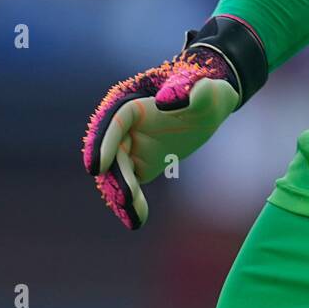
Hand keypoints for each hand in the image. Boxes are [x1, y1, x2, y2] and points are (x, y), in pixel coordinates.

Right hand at [82, 50, 238, 229]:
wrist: (211, 104)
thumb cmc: (205, 88)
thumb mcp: (204, 87)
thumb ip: (185, 90)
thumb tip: (163, 104)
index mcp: (132, 100)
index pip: (113, 122)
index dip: (103, 144)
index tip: (97, 168)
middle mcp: (125, 125)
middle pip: (111, 152)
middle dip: (115, 177)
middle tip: (126, 199)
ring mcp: (131, 145)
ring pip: (116, 173)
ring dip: (121, 195)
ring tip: (135, 219)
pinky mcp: (139, 163)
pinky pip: (129, 184)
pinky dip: (130, 202)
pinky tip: (138, 220)